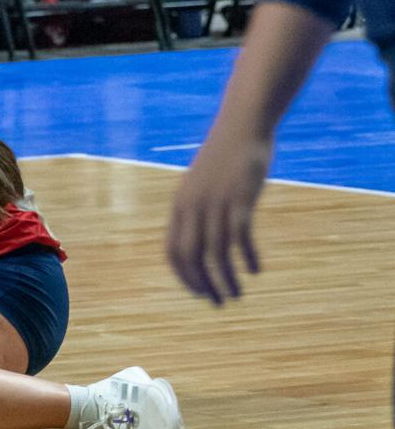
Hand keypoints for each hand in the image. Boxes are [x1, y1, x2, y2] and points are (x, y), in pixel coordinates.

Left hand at [166, 127, 271, 304]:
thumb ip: (198, 208)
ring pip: (216, 252)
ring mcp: (215, 202)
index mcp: (180, 206)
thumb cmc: (223, 157)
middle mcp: (193, 207)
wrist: (241, 125)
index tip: (200, 293)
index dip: (184, 277)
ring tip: (237, 296)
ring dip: (226, 279)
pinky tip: (255, 270)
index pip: (172, 252)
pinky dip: (247, 257)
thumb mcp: (202, 184)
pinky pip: (240, 236)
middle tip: (219, 303)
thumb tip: (200, 234)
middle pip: (191, 257)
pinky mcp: (240, 198)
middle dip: (203, 285)